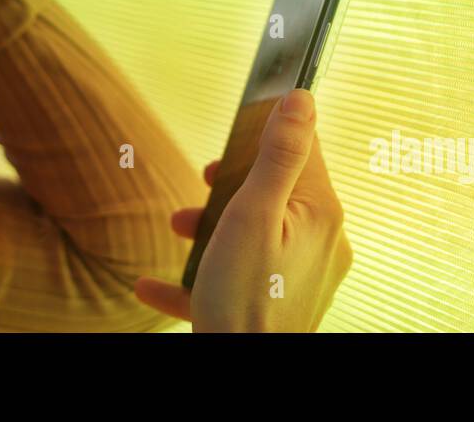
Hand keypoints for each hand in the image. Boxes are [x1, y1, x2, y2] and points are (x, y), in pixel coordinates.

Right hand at [133, 89, 351, 331]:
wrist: (243, 373)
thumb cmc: (247, 298)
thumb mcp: (254, 213)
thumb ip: (278, 155)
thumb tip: (302, 98)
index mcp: (319, 214)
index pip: (303, 150)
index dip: (268, 132)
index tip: (241, 124)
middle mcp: (320, 243)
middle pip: (277, 192)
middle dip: (233, 182)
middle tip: (204, 178)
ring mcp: (301, 276)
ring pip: (257, 233)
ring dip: (213, 226)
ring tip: (178, 226)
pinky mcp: (280, 305)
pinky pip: (240, 279)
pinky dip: (203, 274)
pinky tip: (153, 285)